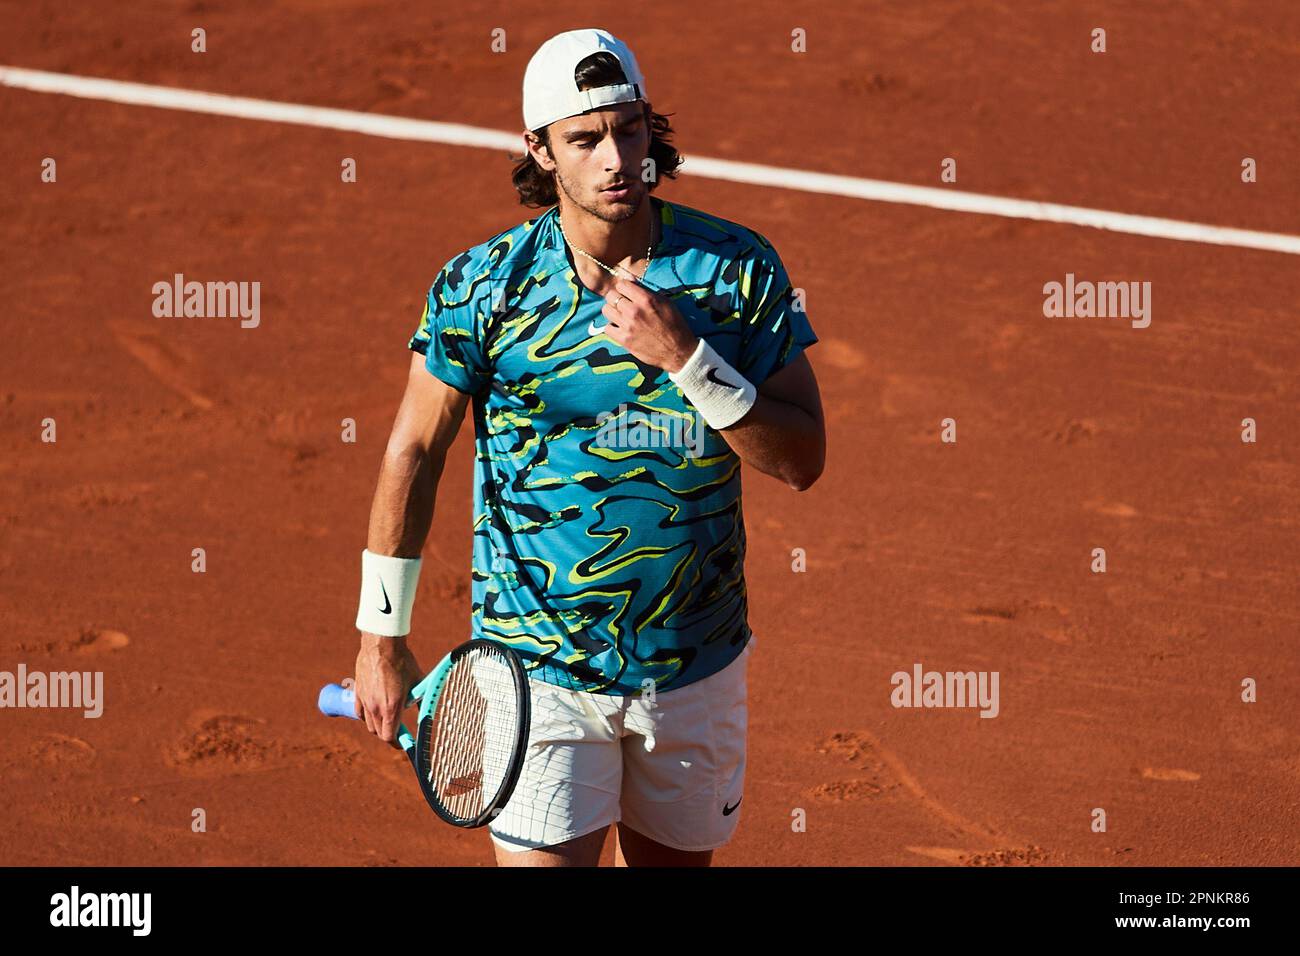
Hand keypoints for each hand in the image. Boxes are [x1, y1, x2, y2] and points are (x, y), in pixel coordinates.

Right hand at [353, 633, 423, 747]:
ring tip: (388, 719)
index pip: (390, 737)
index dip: (398, 743)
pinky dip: (366, 716)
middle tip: (400, 731)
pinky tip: (374, 712)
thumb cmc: (402, 661)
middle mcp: (375, 707)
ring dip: (378, 726)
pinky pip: (359, 713)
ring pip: (369, 724)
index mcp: (391, 707)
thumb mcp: (417, 681)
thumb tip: (427, 710)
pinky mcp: (357, 692)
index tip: (405, 745)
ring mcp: (364, 700)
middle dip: (390, 734)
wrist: (382, 644)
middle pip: (379, 732)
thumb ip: (420, 699)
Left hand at [602, 276, 698, 372]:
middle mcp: (634, 311)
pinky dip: (612, 327)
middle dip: (616, 297)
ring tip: (620, 315)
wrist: (678, 351)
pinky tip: (620, 328)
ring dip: (612, 311)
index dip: (624, 287)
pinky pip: (607, 328)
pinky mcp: (624, 340)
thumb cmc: (675, 324)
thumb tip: (629, 278)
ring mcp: (628, 326)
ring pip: (606, 310)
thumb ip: (645, 291)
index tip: (627, 292)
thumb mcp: (665, 302)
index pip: (621, 284)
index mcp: (646, 299)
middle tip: (623, 303)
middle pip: (611, 296)